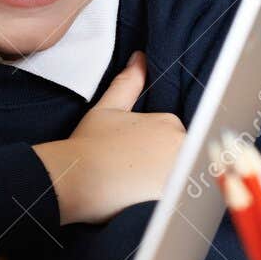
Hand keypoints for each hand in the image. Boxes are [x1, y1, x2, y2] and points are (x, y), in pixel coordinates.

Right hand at [33, 52, 185, 224]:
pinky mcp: (181, 199)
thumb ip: (127, 83)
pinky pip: (183, 200)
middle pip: (180, 156)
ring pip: (182, 179)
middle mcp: (184, 145)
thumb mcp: (105, 109)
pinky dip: (169, 202)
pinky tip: (145, 203)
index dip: (148, 150)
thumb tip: (140, 57)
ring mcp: (184, 173)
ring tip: (136, 192)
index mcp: (169, 122)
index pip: (170, 137)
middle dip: (160, 166)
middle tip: (130, 176)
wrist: (76, 180)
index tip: (128, 160)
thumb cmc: (87, 145)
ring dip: (165, 184)